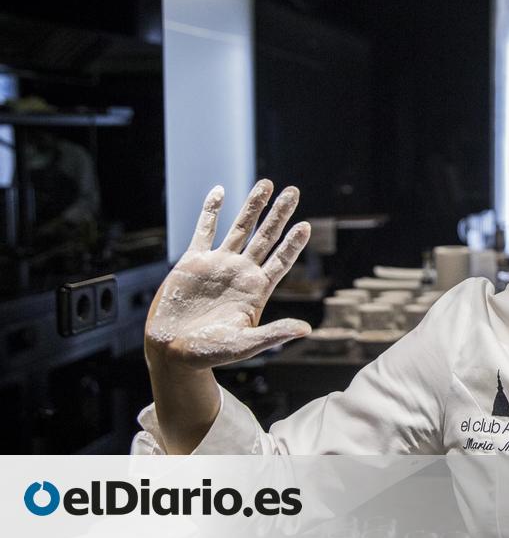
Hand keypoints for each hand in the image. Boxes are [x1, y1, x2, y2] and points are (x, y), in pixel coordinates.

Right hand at [145, 179, 311, 370]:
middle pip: (266, 237)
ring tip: (266, 184)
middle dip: (279, 214)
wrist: (172, 352)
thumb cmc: (210, 353)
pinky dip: (210, 211)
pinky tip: (219, 192)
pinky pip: (203, 231)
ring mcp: (218, 265)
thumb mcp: (246, 344)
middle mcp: (241, 273)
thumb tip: (306, 329)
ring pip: (239, 229)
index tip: (306, 225)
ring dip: (252, 206)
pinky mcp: (192, 262)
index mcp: (256, 290)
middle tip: (294, 191)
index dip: (293, 243)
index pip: (281, 260)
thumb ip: (274, 333)